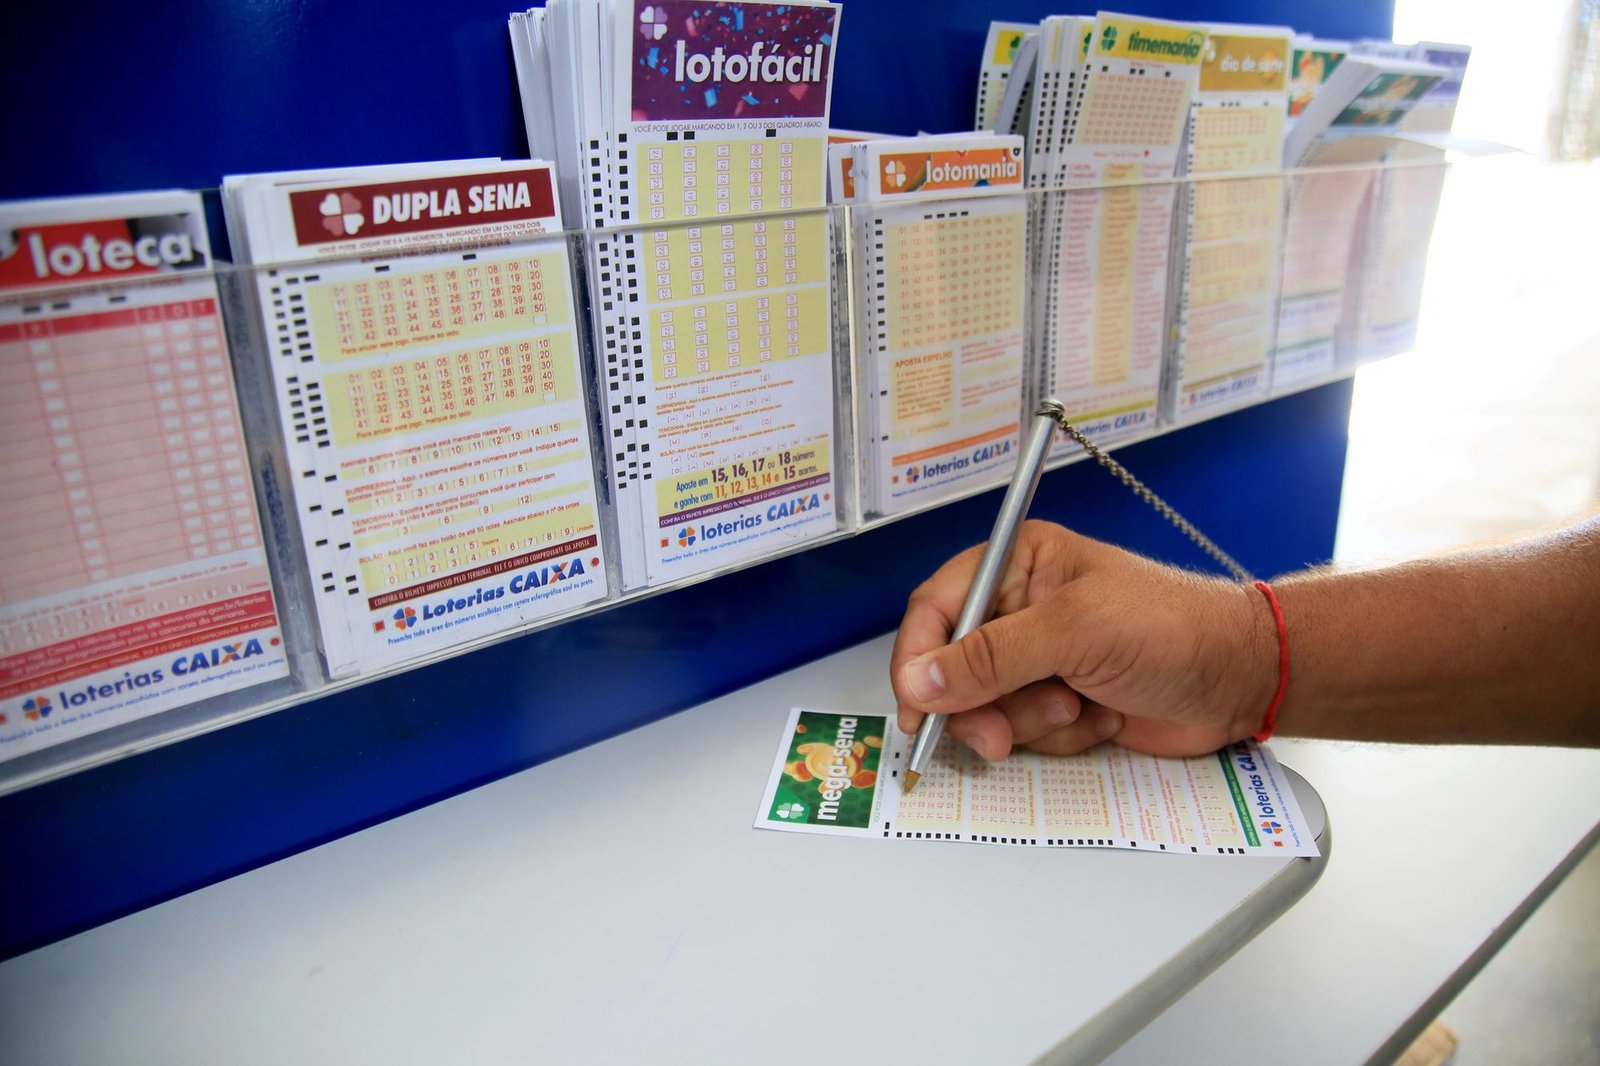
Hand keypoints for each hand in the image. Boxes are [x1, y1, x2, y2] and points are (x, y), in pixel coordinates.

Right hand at [890, 521, 1273, 759]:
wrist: (1242, 679)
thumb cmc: (1172, 628)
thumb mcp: (1074, 632)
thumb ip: (991, 656)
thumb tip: (920, 681)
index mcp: (1018, 565)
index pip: (937, 609)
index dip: (918, 659)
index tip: (918, 706)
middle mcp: (1020, 610)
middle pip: (952, 669)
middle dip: (980, 706)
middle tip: (1000, 735)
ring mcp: (1040, 661)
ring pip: (986, 709)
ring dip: (1029, 723)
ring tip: (1079, 709)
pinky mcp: (1059, 703)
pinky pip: (1023, 734)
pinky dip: (1059, 737)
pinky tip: (1101, 718)